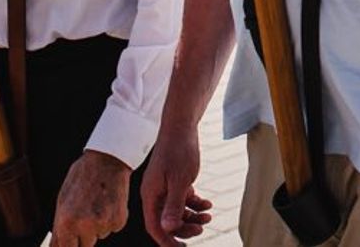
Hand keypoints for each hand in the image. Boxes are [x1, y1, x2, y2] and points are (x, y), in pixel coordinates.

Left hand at [50, 149, 129, 246]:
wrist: (108, 158)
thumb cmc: (82, 178)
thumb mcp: (63, 202)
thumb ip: (58, 230)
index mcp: (66, 222)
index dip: (70, 244)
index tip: (75, 238)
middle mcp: (84, 225)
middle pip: (85, 246)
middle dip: (85, 234)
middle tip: (88, 211)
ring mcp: (103, 223)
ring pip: (100, 235)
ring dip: (99, 225)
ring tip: (99, 202)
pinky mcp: (119, 219)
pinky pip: (113, 227)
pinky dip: (112, 218)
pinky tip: (109, 201)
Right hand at [142, 123, 212, 244]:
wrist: (182, 125)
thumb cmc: (179, 150)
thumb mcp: (180, 180)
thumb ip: (174, 205)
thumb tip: (168, 229)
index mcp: (151, 196)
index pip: (155, 227)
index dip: (167, 240)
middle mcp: (155, 193)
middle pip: (167, 221)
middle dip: (184, 227)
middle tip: (202, 228)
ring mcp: (164, 186)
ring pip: (176, 210)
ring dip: (192, 215)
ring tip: (209, 215)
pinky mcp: (173, 179)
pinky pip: (182, 198)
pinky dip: (194, 202)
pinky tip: (207, 203)